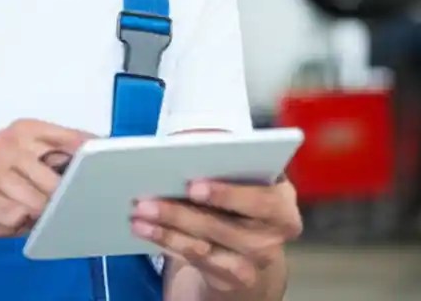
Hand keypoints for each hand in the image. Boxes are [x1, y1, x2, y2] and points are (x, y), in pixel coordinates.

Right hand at [0, 119, 92, 252]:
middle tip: (35, 207)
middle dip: (54, 203)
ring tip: (9, 211)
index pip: (73, 139)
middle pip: (59, 181)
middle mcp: (7, 143)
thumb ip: (51, 169)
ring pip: (37, 203)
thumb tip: (93, 175)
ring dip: (28, 217)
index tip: (108, 170)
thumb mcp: (19, 173)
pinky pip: (13, 216)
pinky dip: (10, 226)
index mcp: (23, 131)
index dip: (93, 158)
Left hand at [130, 178, 301, 294]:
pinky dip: (168, 242)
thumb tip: (190, 143)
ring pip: (205, 245)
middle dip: (182, 213)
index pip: (261, 199)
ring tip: (139, 213)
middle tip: (148, 200)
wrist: (252, 247)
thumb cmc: (243, 199)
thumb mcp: (244, 178)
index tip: (194, 186)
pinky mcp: (234, 277)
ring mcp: (255, 260)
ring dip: (167, 229)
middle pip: (225, 226)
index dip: (227, 194)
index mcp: (281, 201)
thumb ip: (226, 162)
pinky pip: (196, 260)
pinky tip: (146, 229)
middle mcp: (274, 235)